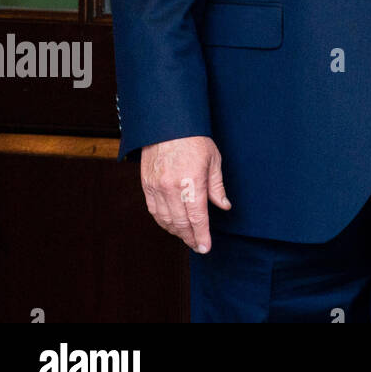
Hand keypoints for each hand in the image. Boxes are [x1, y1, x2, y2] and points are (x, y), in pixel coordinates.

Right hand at [140, 136, 229, 252]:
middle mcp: (172, 188)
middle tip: (198, 246)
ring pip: (165, 220)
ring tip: (187, 237)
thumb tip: (224, 206)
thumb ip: (217, 187)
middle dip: (190, 237)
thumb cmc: (194, 140)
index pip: (197, 217)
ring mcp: (156, 188)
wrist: (167, 124)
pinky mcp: (146, 185)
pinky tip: (171, 225)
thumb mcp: (213, 160)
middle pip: (181, 223)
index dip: (201, 235)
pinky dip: (163, 221)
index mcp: (192, 182)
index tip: (205, 247)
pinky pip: (154, 211)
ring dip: (176, 232)